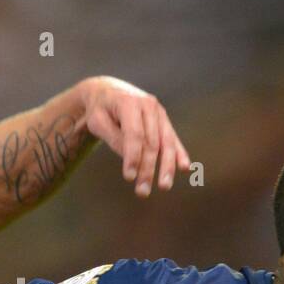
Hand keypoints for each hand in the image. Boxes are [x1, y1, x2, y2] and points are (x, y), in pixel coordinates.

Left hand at [80, 76, 191, 196]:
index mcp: (129, 102)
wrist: (108, 92)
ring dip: (166, 166)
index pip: (134, 134)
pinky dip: (179, 154)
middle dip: (148, 169)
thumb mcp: (98, 122)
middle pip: (151, 142)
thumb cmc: (99, 110)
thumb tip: (131, 160)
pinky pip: (173, 139)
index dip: (133, 157)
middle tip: (142, 192)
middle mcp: (149, 105)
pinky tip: (185, 168)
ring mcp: (159, 113)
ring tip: (165, 186)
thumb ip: (114, 138)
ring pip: (166, 142)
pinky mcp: (164, 121)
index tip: (129, 177)